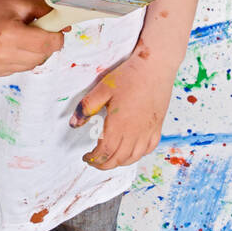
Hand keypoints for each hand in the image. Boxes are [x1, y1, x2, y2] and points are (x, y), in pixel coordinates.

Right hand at [0, 0, 70, 77]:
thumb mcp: (22, 1)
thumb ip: (47, 11)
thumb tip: (67, 25)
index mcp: (9, 34)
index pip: (48, 44)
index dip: (56, 36)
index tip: (54, 29)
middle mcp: (0, 54)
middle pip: (42, 56)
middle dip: (45, 44)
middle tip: (35, 30)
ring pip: (31, 65)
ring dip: (33, 53)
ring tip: (20, 37)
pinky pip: (18, 69)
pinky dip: (20, 59)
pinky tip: (9, 46)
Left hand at [69, 53, 176, 170]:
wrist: (156, 66)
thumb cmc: (130, 75)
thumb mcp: (103, 88)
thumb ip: (86, 107)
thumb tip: (74, 124)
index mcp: (120, 125)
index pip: (105, 152)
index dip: (94, 159)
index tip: (87, 157)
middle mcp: (136, 132)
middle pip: (119, 159)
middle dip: (104, 164)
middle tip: (95, 160)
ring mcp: (148, 131)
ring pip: (134, 157)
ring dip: (120, 162)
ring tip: (110, 158)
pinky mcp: (157, 126)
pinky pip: (149, 148)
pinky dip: (138, 154)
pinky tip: (131, 150)